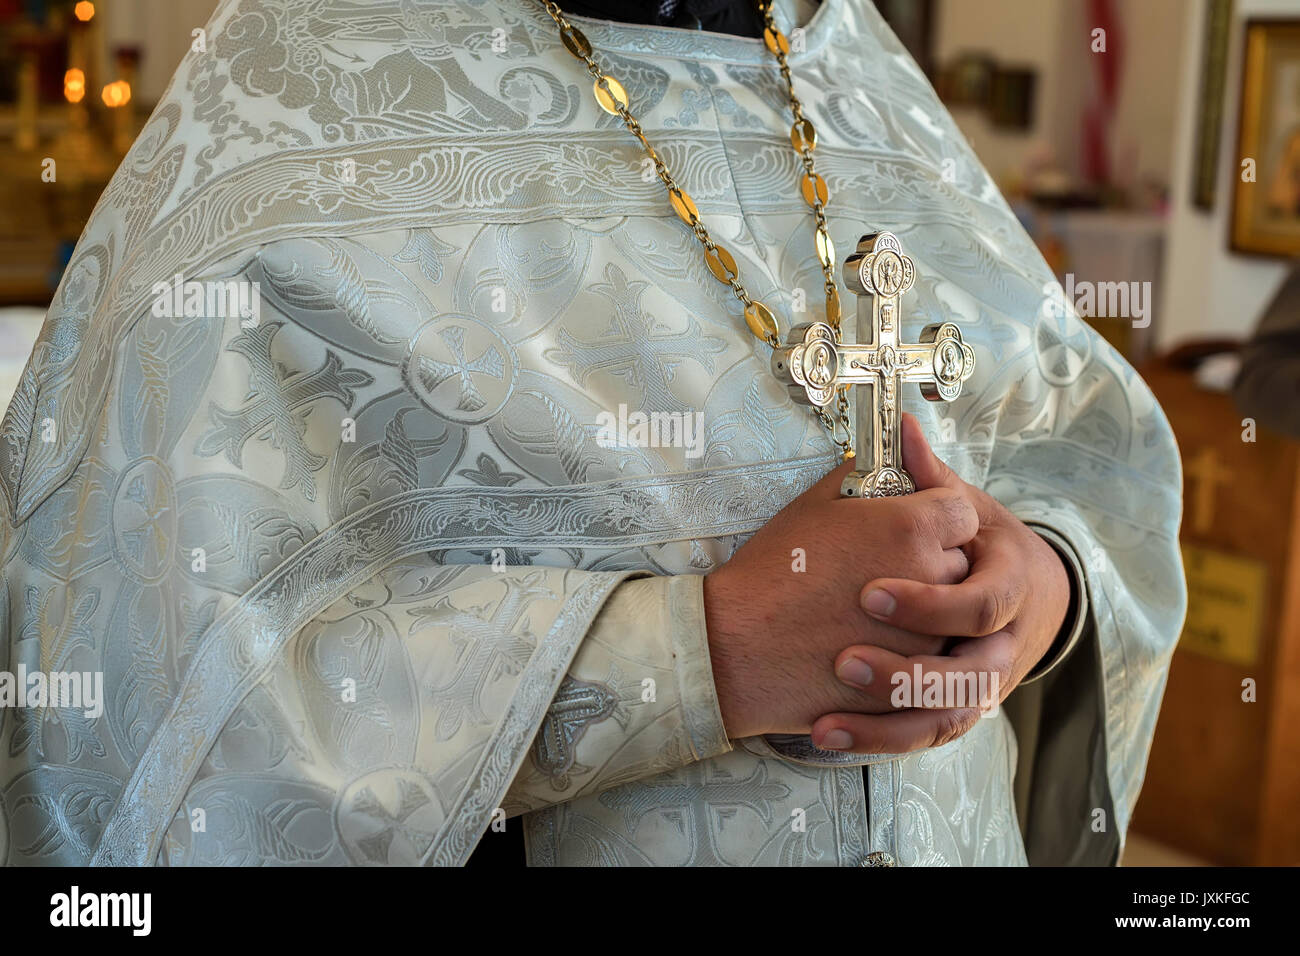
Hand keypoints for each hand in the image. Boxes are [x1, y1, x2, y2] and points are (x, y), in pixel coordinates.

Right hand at [703, 452, 980, 738]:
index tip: (911, 522)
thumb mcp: (815, 504)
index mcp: (912, 527)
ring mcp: (927, 633)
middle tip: (882, 564)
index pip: (961, 511)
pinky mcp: (913, 676)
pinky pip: (931, 658)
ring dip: (924, 610)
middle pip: (960, 561)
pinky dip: (908, 649)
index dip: (936, 515)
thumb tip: (895, 443)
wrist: (739, 646)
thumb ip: (866, 472)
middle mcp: (931, 577)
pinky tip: (866, 636)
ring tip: (869, 605)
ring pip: (951, 616)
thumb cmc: (771, 572)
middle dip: (932, 559)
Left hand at [809, 414, 1071, 754]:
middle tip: (841, 662)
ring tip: (824, 723)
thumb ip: (931, 479)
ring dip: (885, 724)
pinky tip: (827, 735)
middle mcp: (1006, 644)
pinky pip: (926, 738)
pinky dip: (878, 742)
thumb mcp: (966, 508)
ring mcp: (986, 685)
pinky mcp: (961, 712)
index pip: (982, 604)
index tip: (866, 592)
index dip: (930, 603)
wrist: (1033, 599)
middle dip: (904, 673)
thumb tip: (902, 425)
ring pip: (946, 719)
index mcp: (1010, 585)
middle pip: (969, 677)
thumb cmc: (982, 545)